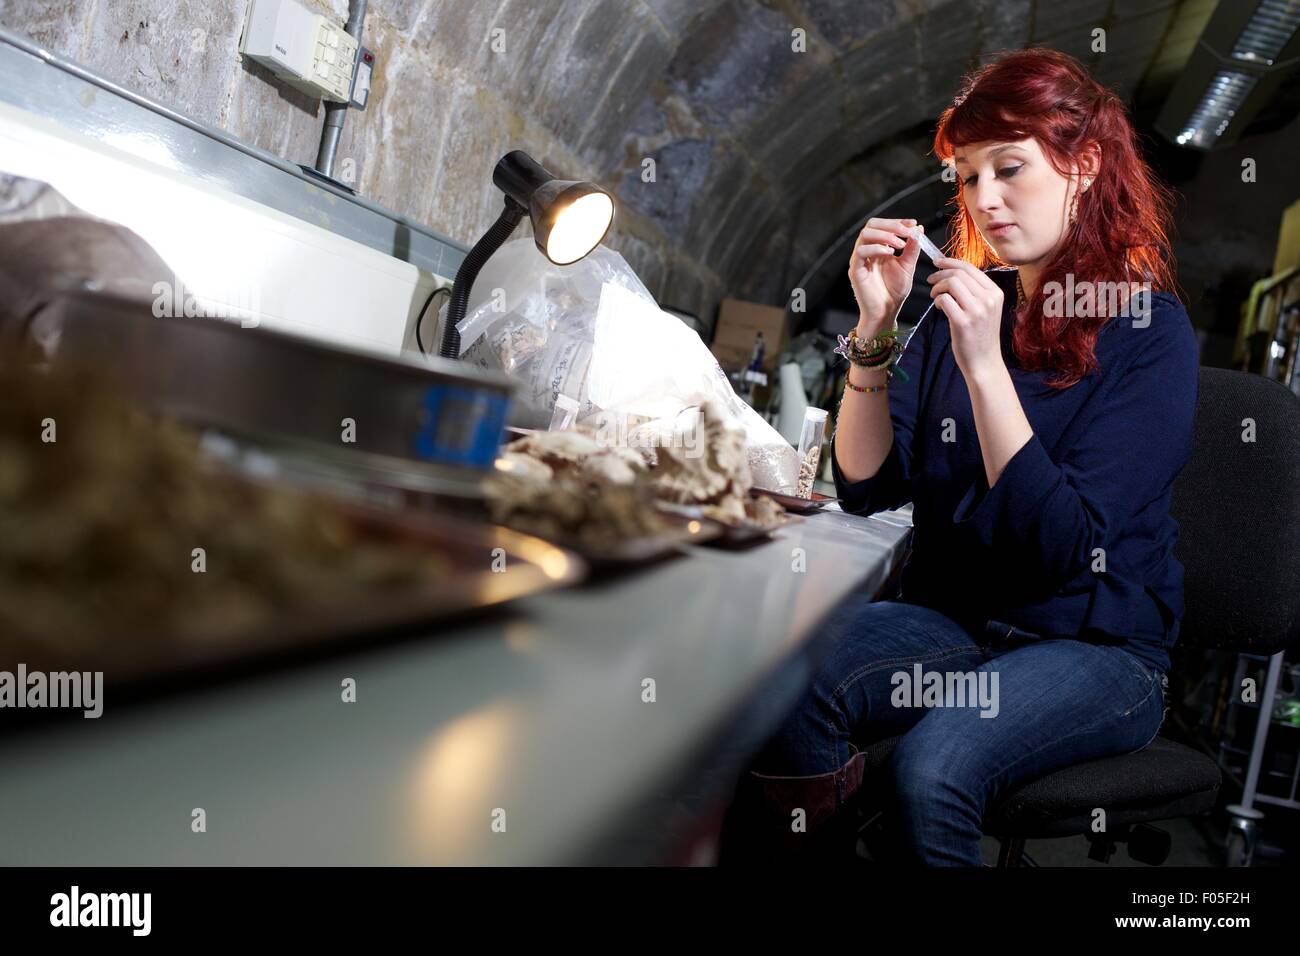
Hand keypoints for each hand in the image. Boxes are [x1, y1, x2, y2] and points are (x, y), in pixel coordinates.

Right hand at [848, 217, 921, 333]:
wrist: (887, 312)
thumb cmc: (894, 291)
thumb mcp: (908, 266)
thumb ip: (912, 248)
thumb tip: (918, 228)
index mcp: (877, 248)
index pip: (882, 226)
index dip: (897, 222)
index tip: (913, 224)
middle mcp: (866, 251)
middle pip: (871, 225)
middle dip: (891, 225)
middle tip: (907, 232)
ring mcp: (859, 260)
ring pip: (865, 235)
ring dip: (885, 235)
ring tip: (900, 244)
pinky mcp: (855, 271)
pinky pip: (861, 252)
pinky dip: (876, 248)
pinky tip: (890, 253)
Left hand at [927, 257, 1005, 383]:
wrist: (984, 362)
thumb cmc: (980, 336)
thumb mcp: (985, 309)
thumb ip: (975, 291)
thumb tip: (953, 273)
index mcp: (995, 293)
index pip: (971, 268)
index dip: (951, 262)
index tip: (938, 263)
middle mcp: (989, 299)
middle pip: (959, 273)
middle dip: (940, 274)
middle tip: (930, 280)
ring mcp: (977, 310)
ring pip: (951, 283)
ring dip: (938, 287)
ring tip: (935, 296)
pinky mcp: (963, 322)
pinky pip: (944, 300)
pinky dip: (937, 300)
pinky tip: (939, 308)